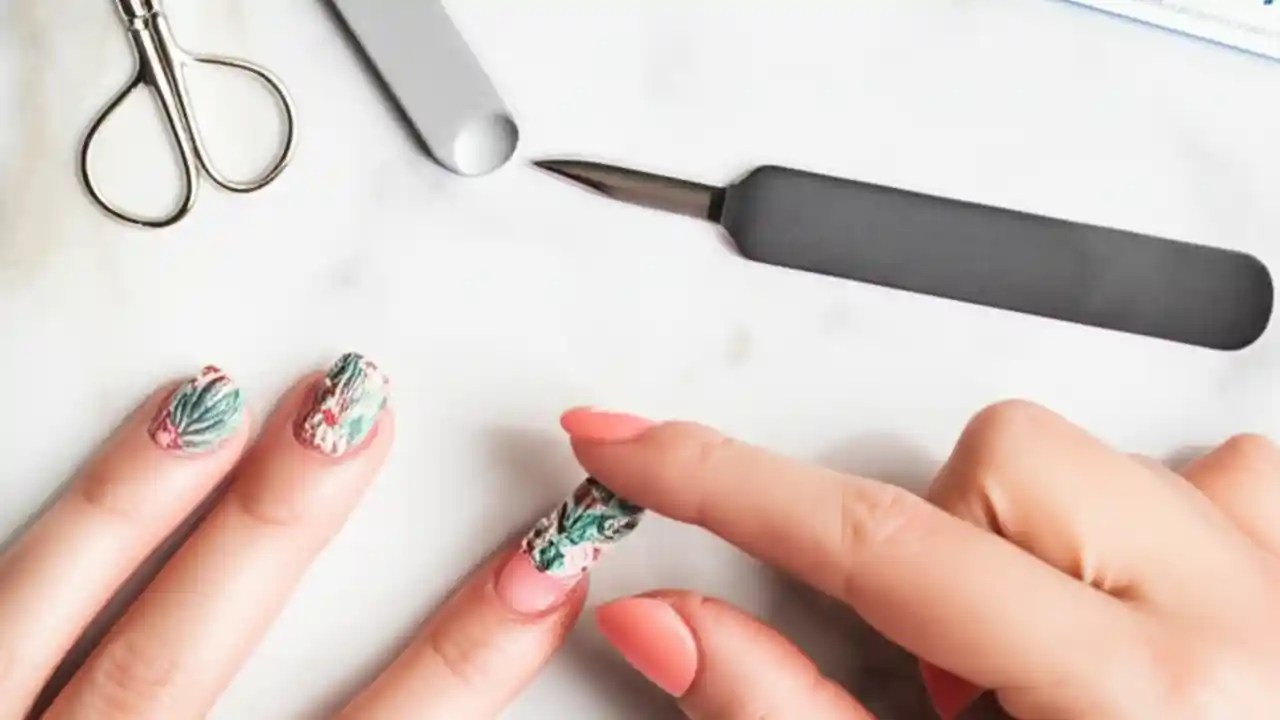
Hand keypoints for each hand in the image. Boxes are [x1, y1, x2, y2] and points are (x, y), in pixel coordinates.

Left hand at [0, 355, 592, 718]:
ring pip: (57, 631)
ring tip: (228, 403)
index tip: (541, 572)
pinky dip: (57, 538)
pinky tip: (127, 452)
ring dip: (146, 508)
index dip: (464, 666)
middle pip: (181, 662)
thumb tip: (415, 718)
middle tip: (361, 417)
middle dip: (279, 534)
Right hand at [564, 402, 1279, 718]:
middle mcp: (1237, 622)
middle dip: (932, 547)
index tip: (635, 445)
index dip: (725, 483)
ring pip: (1088, 451)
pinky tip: (1126, 600)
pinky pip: (1209, 473)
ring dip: (1022, 544)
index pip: (878, 547)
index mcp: (1147, 701)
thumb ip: (787, 714)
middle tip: (958, 676)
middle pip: (1000, 459)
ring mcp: (1278, 584)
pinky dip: (1137, 522)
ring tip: (1042, 663)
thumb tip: (669, 625)